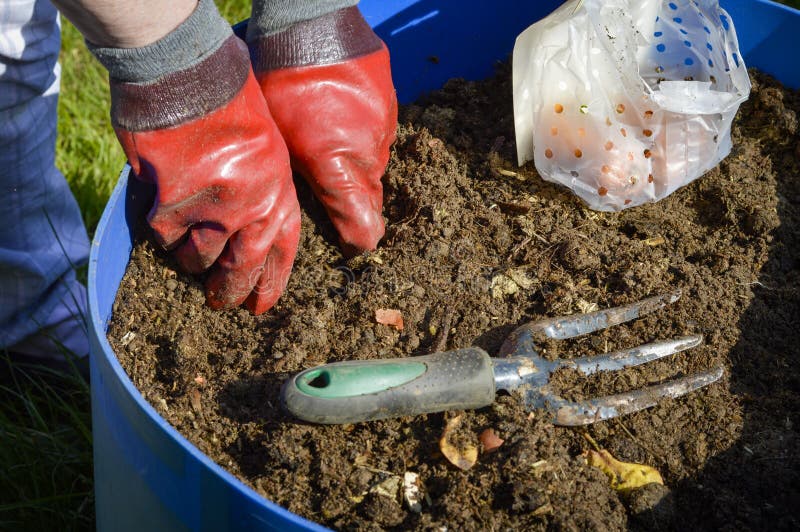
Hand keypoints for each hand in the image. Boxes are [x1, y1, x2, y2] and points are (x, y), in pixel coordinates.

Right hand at [113, 37, 300, 313]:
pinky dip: (161, 231)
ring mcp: (211, 213)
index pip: (280, 254)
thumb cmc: (233, 103)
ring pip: (197, 259)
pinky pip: (163, 238)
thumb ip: (265, 192)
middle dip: (228, 293)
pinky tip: (163, 216)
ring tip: (187, 252)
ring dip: (191, 259)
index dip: (270, 284)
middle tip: (218, 303)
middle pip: (240, 271)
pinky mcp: (170, 209)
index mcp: (279, 195)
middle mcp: (250, 211)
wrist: (190, 75)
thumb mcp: (270, 149)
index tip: (259, 306)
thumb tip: (250, 231)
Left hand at [248, 6, 396, 254]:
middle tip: (325, 185)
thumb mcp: (282, 145)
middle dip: (352, 199)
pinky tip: (339, 114)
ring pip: (373, 162)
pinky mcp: (390, 104)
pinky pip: (379, 132)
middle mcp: (370, 157)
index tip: (346, 242)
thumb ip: (306, 185)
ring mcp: (384, 129)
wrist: (310, 25)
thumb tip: (307, 212)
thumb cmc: (282, 86)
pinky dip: (363, 133)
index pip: (366, 230)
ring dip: (356, 163)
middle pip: (369, 196)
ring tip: (327, 140)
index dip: (357, 240)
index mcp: (341, 173)